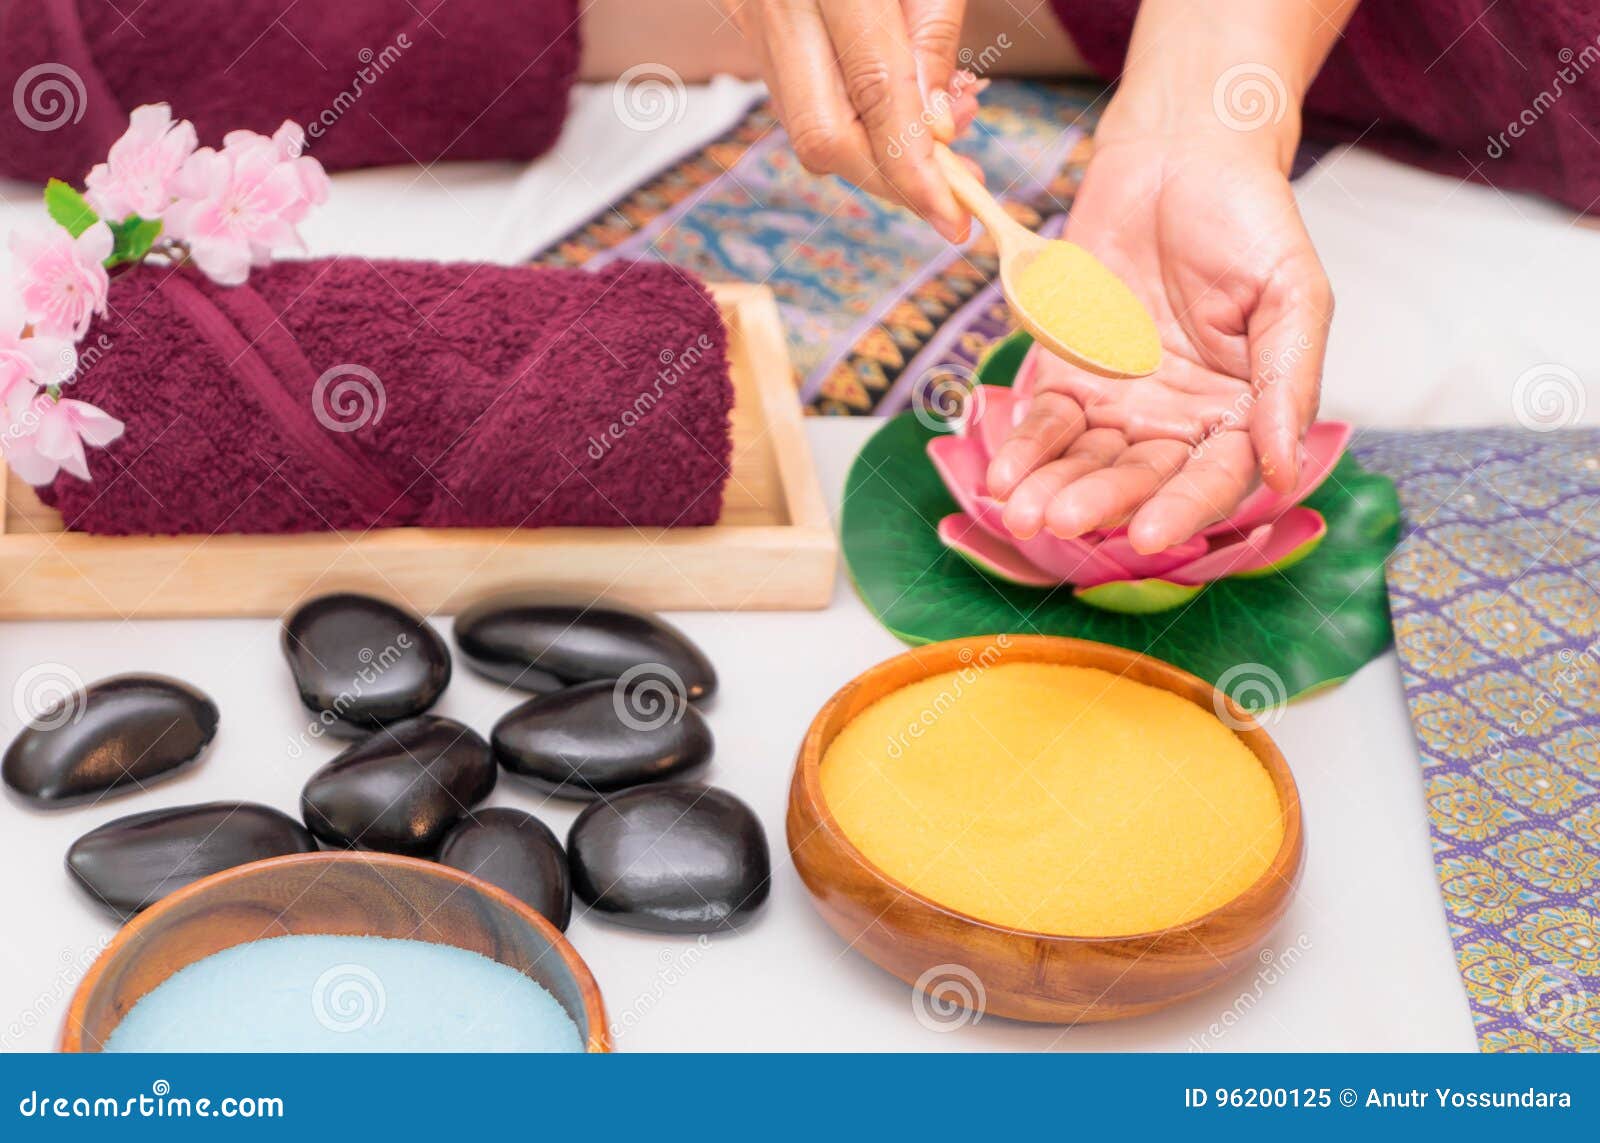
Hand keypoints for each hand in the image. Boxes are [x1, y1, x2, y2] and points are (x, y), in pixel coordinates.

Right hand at [723, 0, 979, 240]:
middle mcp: (778, 2)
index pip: (874, 99)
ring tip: (938, 136)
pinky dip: (849, 117)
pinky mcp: (744, 15)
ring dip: (874, 154)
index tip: (956, 218)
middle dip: (889, 180)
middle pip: (823, 137)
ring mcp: (750, 11)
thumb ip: (931, 34)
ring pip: (805, 125)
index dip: (916, 171)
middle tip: (950, 192)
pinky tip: (896, 105)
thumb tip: (939, 129)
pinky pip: (795, 92)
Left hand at [987, 130, 1332, 553]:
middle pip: (1142, 479)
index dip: (1185, 511)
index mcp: (1244, 413)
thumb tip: (1283, 470)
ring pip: (1087, 462)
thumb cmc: (1250, 220)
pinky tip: (1004, 476)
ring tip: (1023, 512)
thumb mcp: (1292, 296)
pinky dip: (1025, 449)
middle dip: (1102, 503)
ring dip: (1054, 489)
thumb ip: (1287, 383)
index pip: (1216, 479)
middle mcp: (1181, 421)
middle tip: (1063, 520)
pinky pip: (1046, 423)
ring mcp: (1123, 402)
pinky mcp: (1070, 373)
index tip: (1151, 536)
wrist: (1181, 153)